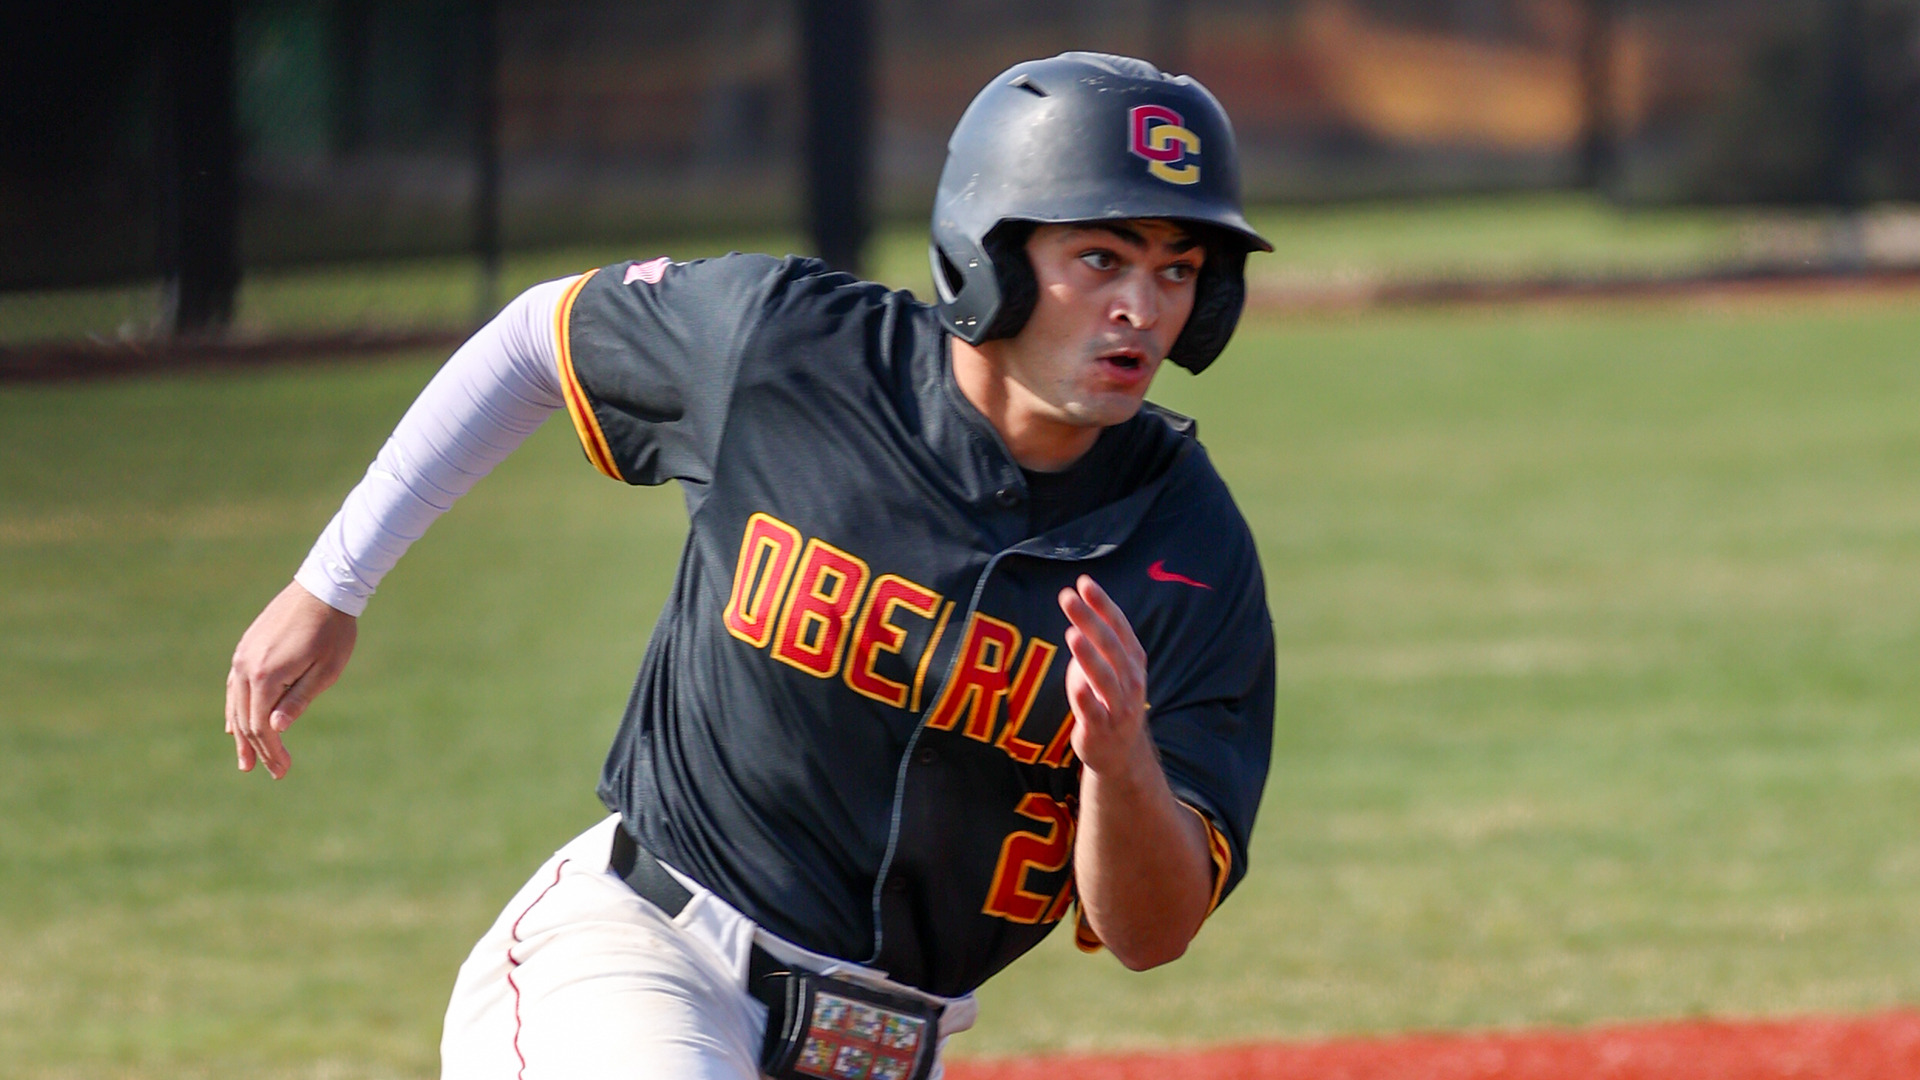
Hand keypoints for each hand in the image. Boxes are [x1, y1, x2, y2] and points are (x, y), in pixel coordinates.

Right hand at [225, 581, 357, 778]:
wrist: (324, 588)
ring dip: (241, 735)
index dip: (272, 751)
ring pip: (235, 705)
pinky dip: (234, 710)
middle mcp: (246, 667)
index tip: (283, 771)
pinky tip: (233, 727)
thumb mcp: (326, 670)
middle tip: (272, 772)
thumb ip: (299, 700)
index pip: (261, 726)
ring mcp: (242, 656)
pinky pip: (233, 687)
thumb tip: (274, 729)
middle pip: (245, 719)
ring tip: (246, 762)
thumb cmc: (333, 632)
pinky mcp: (245, 648)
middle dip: (258, 749)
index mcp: (267, 675)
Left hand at [1057, 574, 1151, 776]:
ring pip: (1105, 678)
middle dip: (1090, 620)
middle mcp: (1130, 681)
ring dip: (1090, 656)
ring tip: (1073, 634)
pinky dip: (1085, 699)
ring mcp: (1118, 706)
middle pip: (1110, 646)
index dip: (1102, 604)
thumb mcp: (1108, 666)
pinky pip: (1093, 712)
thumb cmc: (1107, 699)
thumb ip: (1096, 637)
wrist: (1119, 751)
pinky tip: (1074, 686)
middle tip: (1068, 598)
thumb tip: (1076, 600)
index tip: (1084, 582)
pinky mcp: (1101, 729)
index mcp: (1132, 661)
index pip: (1119, 626)